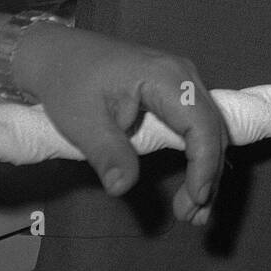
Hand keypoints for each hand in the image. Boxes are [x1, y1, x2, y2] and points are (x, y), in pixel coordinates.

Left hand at [9, 22, 226, 224]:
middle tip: (192, 217)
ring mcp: (184, 81)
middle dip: (208, 174)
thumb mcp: (82, 121)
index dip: (205, 163)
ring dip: (206, 168)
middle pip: (213, 128)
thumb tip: (123, 188)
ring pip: (209, 128)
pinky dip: (198, 156)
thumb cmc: (69, 82)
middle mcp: (185, 76)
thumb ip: (108, 153)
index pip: (201, 123)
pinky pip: (197, 124)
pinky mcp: (177, 91)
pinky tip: (192, 184)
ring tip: (192, 210)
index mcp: (167, 77)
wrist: (58, 54)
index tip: (196, 199)